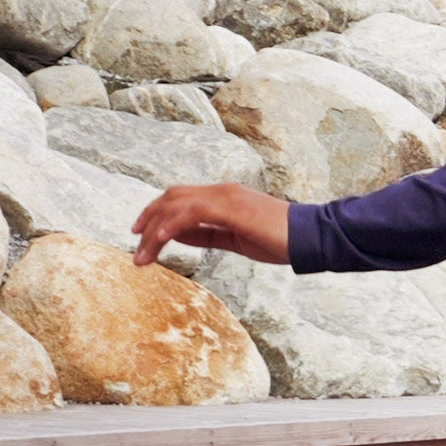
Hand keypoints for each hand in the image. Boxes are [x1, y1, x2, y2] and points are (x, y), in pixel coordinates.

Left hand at [132, 183, 291, 266]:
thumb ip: (207, 235)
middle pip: (171, 198)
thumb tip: (177, 235)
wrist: (310, 237)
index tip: (142, 236)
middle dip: (147, 221)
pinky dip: (172, 226)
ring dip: (154, 230)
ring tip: (142, 254)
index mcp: (225, 197)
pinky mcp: (232, 209)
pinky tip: (161, 241)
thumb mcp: (236, 240)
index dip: (156, 215)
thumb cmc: (281, 240)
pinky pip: (192, 213)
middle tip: (135, 246)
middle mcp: (222, 191)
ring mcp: (227, 197)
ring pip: (176, 206)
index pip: (180, 198)